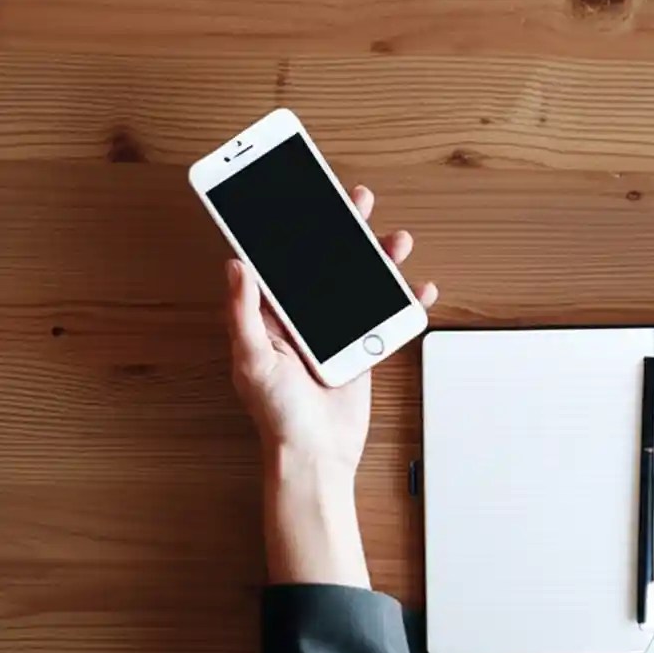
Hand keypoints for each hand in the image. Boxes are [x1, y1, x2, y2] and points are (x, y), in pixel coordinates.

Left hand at [225, 185, 437, 585]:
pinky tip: (417, 289)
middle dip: (342, 228)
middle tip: (356, 201)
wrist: (315, 456)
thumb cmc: (277, 416)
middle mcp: (301, 318)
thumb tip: (236, 265)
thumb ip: (244, 312)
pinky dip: (403, 302)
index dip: (288, 227)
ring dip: (379, 259)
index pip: (280, 259)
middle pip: (324, 261)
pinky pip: (384, 316)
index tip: (298, 195)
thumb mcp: (252, 359)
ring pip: (359, 282)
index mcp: (270, 316)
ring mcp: (333, 332)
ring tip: (396, 241)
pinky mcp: (360, 349)